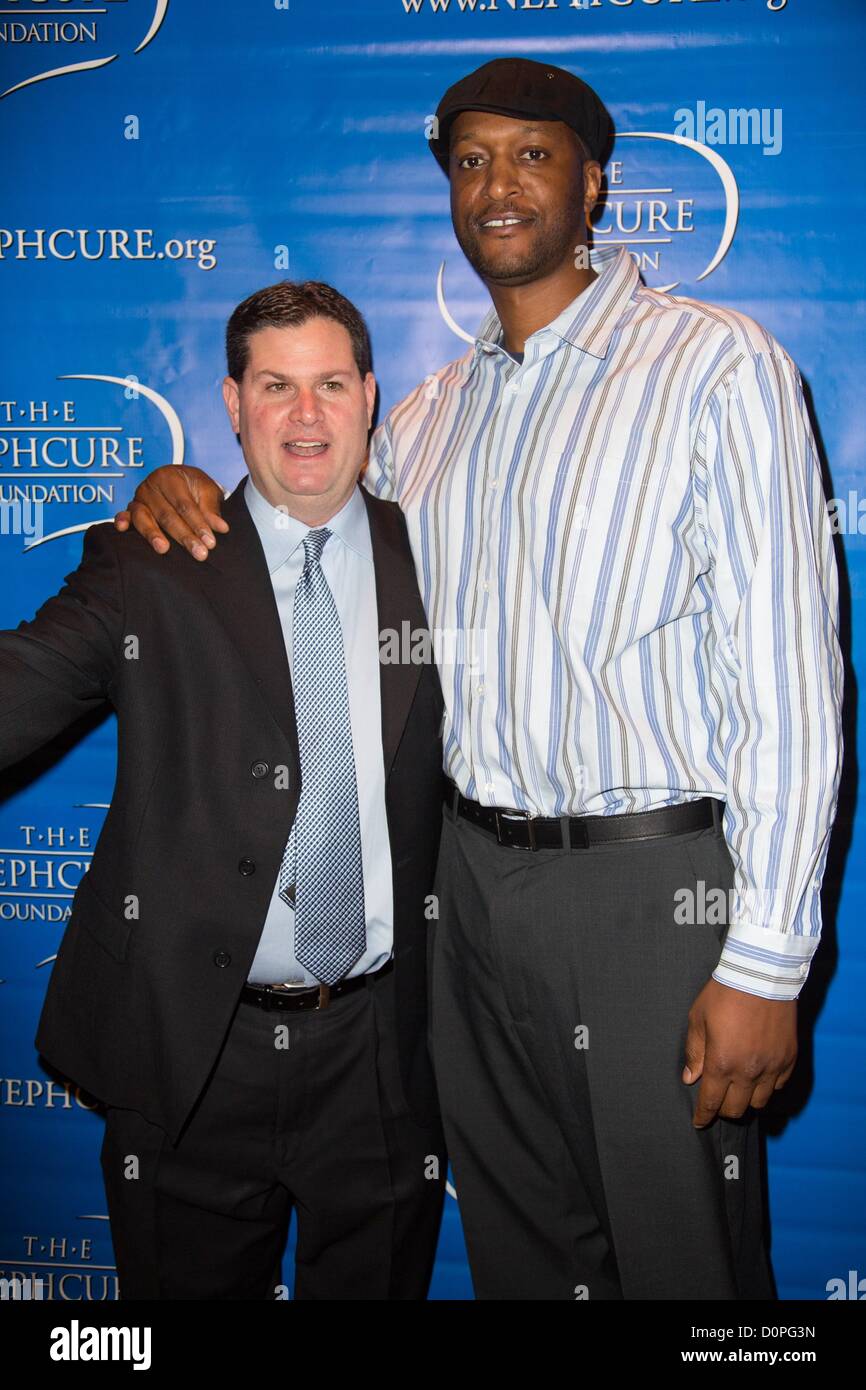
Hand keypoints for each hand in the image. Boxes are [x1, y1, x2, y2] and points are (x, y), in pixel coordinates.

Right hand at [113, 465, 228, 559]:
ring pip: (144, 518)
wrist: (182, 482)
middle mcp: (151, 486)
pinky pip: (123, 515)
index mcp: (170, 477)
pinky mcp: (130, 510)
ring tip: (164, 549)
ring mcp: (138, 498)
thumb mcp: (208, 491)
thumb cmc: (195, 488)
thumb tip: (221, 528)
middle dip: (184, 536)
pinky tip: (122, 529)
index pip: (185, 505)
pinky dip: (121, 521)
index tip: (210, 542)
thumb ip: (212, 509)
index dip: (198, 524)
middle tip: (199, 553)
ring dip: (153, 534)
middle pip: (167, 514)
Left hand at [682, 978, 796, 1126]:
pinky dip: (768, 1086)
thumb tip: (690, 1077)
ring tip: (739, 1089)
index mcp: (722, 1064)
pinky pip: (779, 1086)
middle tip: (718, 1100)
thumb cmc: (725, 993)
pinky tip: (759, 1076)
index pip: (711, 1103)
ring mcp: (772, 1067)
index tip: (699, 1122)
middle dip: (723, 1109)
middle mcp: (748, 1072)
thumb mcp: (698, 1019)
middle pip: (736, 1109)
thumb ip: (694, 1052)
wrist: (761, 975)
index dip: (703, 1116)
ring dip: (747, 1099)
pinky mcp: (788, 1059)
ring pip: (759, 1102)